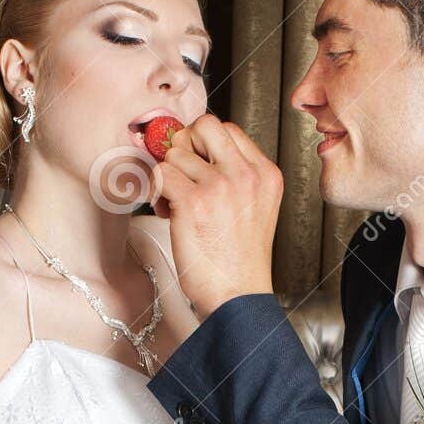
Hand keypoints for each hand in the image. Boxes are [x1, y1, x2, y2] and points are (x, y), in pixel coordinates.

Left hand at [152, 115, 283, 319]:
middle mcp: (246, 174)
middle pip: (204, 125)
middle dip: (185, 146)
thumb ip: (234, 176)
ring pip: (176, 153)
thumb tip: (191, 148)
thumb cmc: (238, 262)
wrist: (237, 298)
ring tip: (178, 206)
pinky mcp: (194, 202)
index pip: (228, 129)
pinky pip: (160, 174)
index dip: (205, 145)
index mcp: (266, 174)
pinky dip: (157, 193)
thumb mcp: (253, 209)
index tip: (199, 170)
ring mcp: (221, 185)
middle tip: (182, 176)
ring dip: (170, 177)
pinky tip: (169, 213)